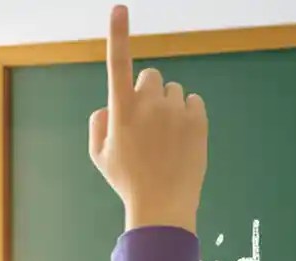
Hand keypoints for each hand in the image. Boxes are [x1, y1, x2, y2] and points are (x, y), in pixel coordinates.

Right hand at [89, 5, 207, 234]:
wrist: (162, 206)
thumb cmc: (127, 182)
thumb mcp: (99, 157)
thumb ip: (97, 125)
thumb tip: (107, 107)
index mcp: (120, 110)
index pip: (117, 63)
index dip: (117, 34)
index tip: (120, 8)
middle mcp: (148, 104)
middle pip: (151, 77)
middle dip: (149, 92)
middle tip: (148, 122)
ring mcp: (175, 111)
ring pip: (173, 91)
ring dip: (169, 106)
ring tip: (166, 138)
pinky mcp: (197, 120)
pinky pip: (193, 102)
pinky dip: (188, 115)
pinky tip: (182, 138)